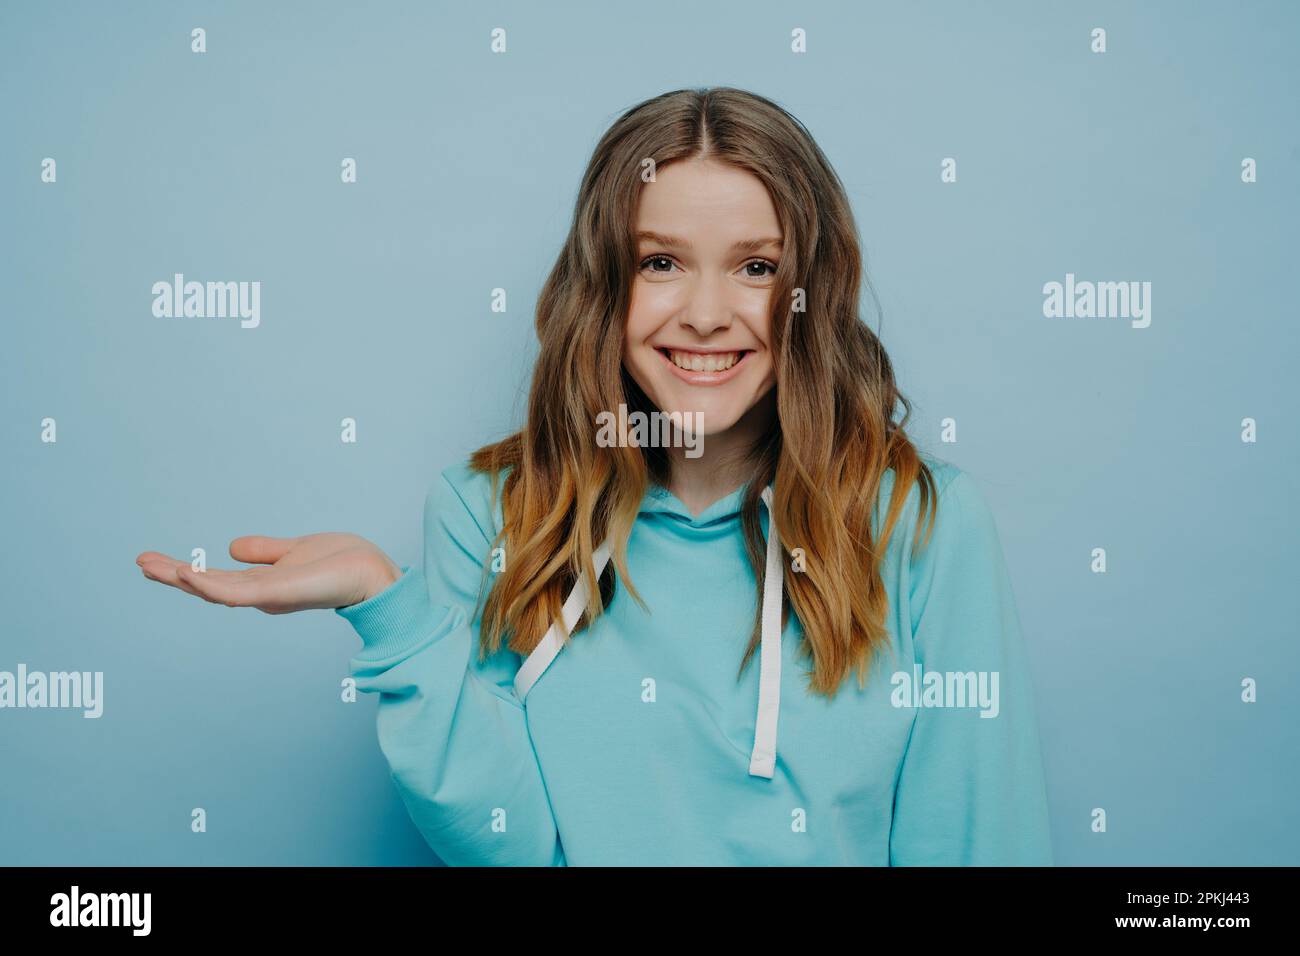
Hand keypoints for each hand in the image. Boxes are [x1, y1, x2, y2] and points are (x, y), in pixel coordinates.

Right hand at [135, 533, 402, 613]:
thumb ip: (265, 551)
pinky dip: (211, 585)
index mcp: (263, 584)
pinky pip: (238, 592)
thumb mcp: (294, 550)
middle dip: (172, 576)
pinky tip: (189, 575)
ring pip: (215, 590)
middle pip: (207, 587)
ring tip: (152, 567)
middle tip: (140, 562)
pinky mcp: (278, 594)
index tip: (157, 560)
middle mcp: (261, 594)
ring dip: (182, 579)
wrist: (373, 573)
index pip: (216, 578)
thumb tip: (231, 547)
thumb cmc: (343, 563)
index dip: (186, 571)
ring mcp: (268, 596)